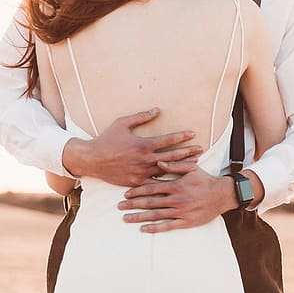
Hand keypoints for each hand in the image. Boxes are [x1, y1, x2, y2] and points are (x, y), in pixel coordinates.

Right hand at [61, 110, 201, 186]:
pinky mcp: (136, 182)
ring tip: (195, 165)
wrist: (92, 160)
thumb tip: (157, 110)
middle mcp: (145, 159)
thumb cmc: (107, 139)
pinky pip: (155, 182)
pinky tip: (177, 180)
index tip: (193, 134)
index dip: (182, 136)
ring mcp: (141, 172)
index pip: (168, 140)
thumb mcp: (122, 123)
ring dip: (181, 167)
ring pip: (166, 170)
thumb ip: (141, 117)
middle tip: (201, 149)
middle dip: (188, 152)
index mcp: (143, 144)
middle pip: (172, 156)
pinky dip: (166, 180)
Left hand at [119, 164, 237, 232]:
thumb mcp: (191, 168)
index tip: (125, 193)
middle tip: (119, 207)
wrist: (223, 195)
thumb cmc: (206, 180)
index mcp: (175, 185)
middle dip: (132, 205)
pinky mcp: (186, 222)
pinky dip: (154, 228)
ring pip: (155, 215)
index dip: (137, 191)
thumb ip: (174, 165)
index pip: (151, 188)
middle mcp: (176, 199)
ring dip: (139, 217)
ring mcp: (180, 212)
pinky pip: (167, 226)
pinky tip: (143, 229)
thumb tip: (158, 161)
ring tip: (126, 219)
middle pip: (149, 203)